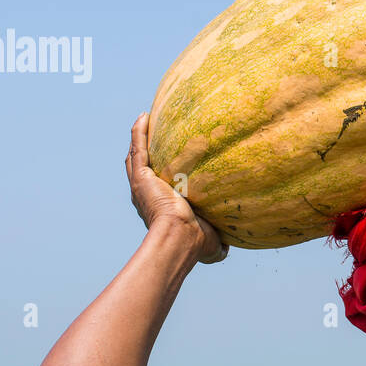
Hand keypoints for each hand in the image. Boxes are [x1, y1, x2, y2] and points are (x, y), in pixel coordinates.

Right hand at [126, 112, 227, 263]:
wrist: (182, 237)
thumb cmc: (197, 244)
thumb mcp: (211, 244)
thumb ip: (218, 244)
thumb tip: (227, 249)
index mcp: (161, 207)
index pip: (159, 184)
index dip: (162, 172)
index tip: (172, 161)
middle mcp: (148, 195)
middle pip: (144, 167)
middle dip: (147, 152)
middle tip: (155, 134)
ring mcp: (143, 184)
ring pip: (138, 156)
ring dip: (140, 138)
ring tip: (147, 120)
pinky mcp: (141, 177)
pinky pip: (139, 149)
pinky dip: (139, 132)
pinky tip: (144, 117)